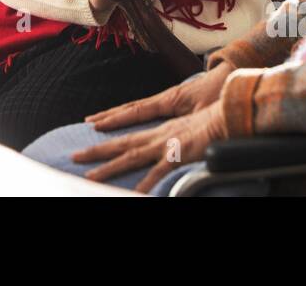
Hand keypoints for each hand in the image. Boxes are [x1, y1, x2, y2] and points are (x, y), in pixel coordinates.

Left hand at [72, 101, 230, 193]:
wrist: (231, 112)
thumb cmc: (215, 119)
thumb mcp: (192, 131)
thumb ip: (178, 139)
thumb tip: (168, 147)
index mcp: (162, 128)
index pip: (130, 131)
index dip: (110, 130)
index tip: (92, 129)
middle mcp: (159, 134)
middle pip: (122, 143)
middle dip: (96, 151)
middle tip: (74, 156)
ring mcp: (167, 144)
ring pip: (131, 156)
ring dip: (109, 168)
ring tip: (89, 177)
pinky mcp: (179, 153)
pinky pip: (159, 171)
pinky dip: (146, 182)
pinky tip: (134, 194)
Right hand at [84, 60, 231, 130]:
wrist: (230, 74)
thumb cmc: (219, 93)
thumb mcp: (206, 109)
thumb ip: (193, 120)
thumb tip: (180, 131)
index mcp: (169, 99)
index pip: (136, 111)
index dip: (116, 119)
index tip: (97, 125)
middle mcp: (163, 98)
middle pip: (129, 108)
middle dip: (108, 116)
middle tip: (87, 123)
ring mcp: (166, 99)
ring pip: (134, 107)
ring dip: (114, 114)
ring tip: (97, 120)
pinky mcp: (172, 101)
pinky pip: (143, 109)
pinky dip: (128, 114)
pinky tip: (123, 118)